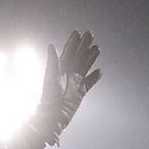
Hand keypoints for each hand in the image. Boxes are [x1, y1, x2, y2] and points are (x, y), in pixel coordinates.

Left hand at [29, 31, 101, 146]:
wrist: (53, 116)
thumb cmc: (49, 98)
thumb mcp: (51, 77)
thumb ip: (52, 61)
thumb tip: (51, 45)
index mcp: (60, 69)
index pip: (68, 52)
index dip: (73, 42)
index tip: (78, 32)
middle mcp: (68, 75)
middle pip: (78, 56)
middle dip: (84, 45)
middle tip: (90, 34)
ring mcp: (75, 83)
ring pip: (85, 66)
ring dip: (91, 57)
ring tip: (97, 48)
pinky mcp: (80, 93)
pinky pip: (89, 83)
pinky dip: (94, 77)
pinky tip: (99, 71)